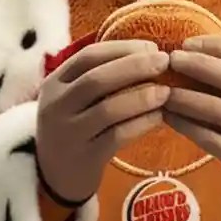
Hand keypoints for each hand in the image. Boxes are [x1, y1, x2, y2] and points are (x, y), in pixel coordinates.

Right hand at [36, 40, 170, 204]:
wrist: (54, 174)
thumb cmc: (74, 125)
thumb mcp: (74, 97)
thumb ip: (100, 76)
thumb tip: (149, 53)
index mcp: (55, 83)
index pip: (88, 56)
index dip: (122, 48)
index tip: (152, 46)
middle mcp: (56, 106)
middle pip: (97, 80)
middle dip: (134, 67)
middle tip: (165, 62)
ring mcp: (68, 133)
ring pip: (107, 109)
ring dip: (141, 97)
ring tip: (166, 92)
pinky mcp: (85, 158)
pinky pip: (117, 136)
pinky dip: (141, 124)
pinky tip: (159, 117)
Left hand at [163, 36, 220, 209]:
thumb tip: (194, 49)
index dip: (214, 45)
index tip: (187, 42)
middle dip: (196, 64)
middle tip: (170, 59)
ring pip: (215, 107)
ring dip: (184, 97)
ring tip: (162, 90)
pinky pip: (207, 136)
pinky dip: (184, 124)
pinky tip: (167, 116)